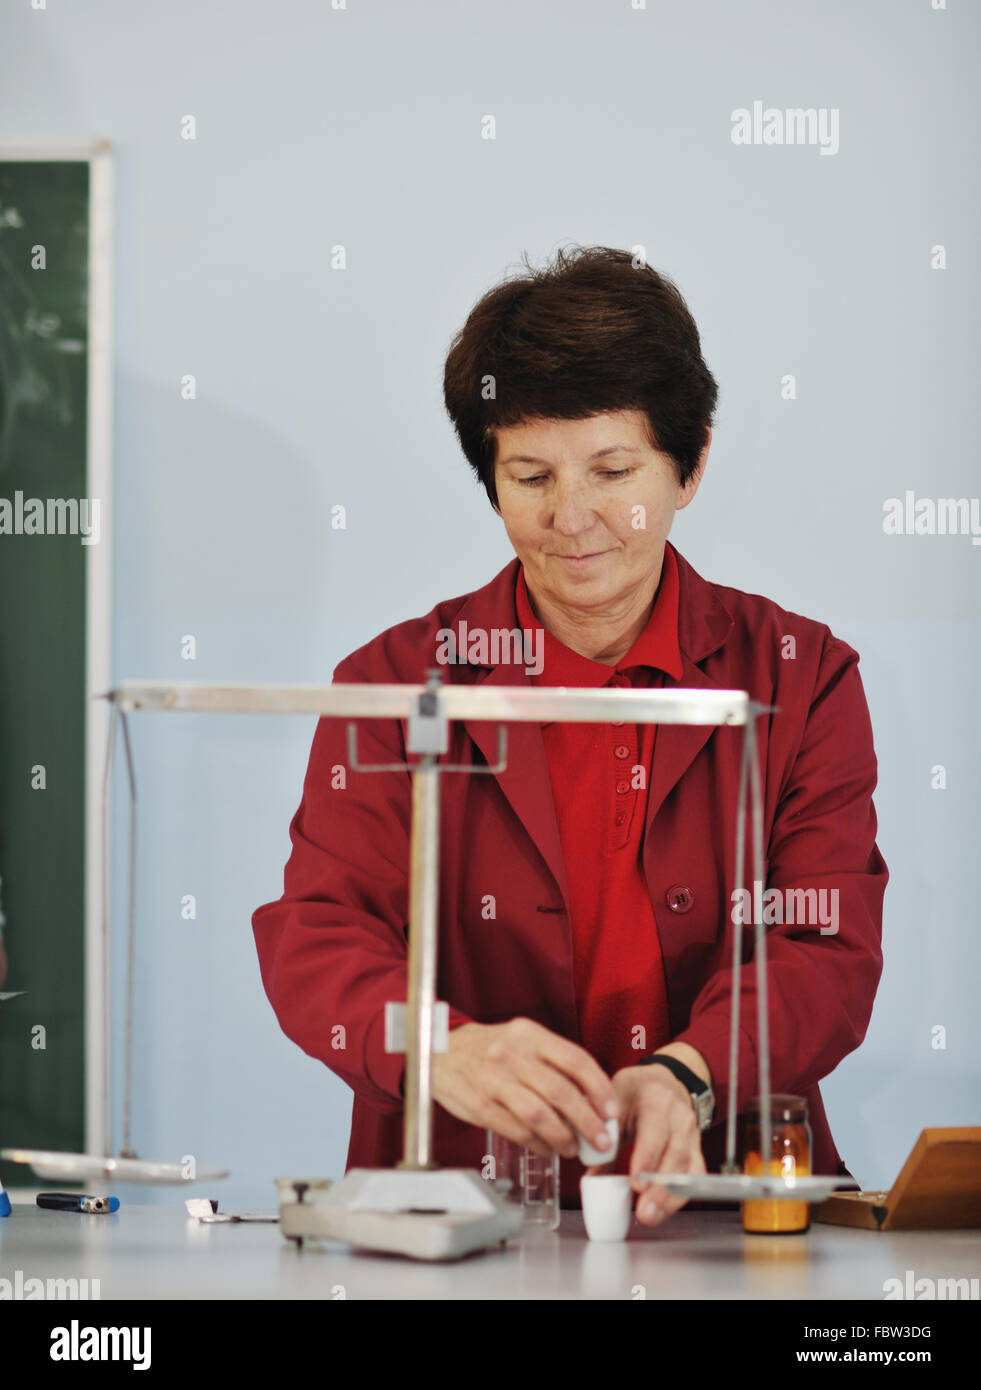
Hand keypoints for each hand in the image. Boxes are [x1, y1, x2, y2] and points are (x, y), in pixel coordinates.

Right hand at [431, 1018, 618, 1159]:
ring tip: (574, 1149)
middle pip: (560, 1091)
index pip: (574, 1060)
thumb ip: (553, 1064)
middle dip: (587, 1121)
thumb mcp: (522, 1042)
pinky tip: (547, 1149)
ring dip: (562, 1137)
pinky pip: (516, 1130)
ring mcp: (492, 1079)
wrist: (442, 1053)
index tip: (612, 1112)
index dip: (599, 1088)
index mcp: (529, 1035)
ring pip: (538, 1114)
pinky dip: (537, 1144)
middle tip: (601, 1141)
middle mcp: (511, 1053)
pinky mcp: (478, 1104)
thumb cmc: (491, 1050)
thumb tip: (592, 1100)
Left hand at [585, 1048, 707, 1227]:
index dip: (647, 1157)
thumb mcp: (615, 1099)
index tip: (636, 1182)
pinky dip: (680, 1196)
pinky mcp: (695, 1149)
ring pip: (688, 1168)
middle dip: (659, 1187)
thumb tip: (591, 1172)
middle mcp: (678, 1117)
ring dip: (670, 1197)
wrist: (663, 1082)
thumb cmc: (635, 1092)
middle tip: (644, 1211)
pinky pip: (694, 1175)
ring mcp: (691, 1134)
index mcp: (655, 1099)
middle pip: (675, 1154)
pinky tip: (664, 1210)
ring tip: (651, 1216)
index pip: (654, 1130)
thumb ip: (604, 1132)